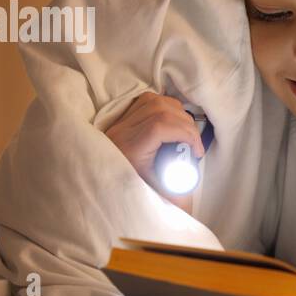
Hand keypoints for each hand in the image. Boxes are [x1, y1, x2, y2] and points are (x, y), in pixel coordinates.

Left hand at [103, 92, 204, 213]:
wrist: (99, 180)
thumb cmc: (127, 188)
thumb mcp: (151, 191)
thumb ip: (172, 193)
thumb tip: (191, 196)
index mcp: (129, 148)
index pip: (159, 126)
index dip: (185, 134)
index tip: (196, 151)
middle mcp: (123, 130)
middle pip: (161, 110)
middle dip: (186, 125)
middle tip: (194, 144)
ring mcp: (122, 121)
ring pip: (156, 101)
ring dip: (179, 113)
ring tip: (186, 132)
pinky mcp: (123, 116)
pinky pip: (149, 99)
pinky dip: (167, 106)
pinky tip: (174, 120)